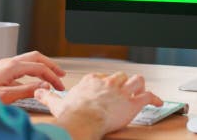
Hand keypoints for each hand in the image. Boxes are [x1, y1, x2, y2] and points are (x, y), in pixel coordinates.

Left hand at [0, 51, 65, 103]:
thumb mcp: (5, 96)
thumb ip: (26, 90)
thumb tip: (44, 85)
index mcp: (11, 66)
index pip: (39, 67)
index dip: (52, 76)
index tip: (59, 86)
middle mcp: (8, 62)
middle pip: (36, 57)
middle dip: (51, 65)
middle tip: (61, 76)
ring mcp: (3, 64)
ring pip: (28, 60)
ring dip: (42, 67)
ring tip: (50, 76)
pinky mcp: (0, 69)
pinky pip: (21, 66)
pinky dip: (32, 71)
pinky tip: (32, 82)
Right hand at [35, 72, 162, 139]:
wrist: (84, 119)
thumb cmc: (72, 113)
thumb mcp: (56, 103)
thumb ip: (48, 97)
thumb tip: (38, 92)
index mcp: (92, 81)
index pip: (101, 77)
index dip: (104, 82)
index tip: (103, 88)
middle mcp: (108, 83)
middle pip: (120, 76)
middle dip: (122, 82)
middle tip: (123, 89)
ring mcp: (121, 91)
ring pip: (136, 80)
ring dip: (139, 85)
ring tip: (140, 89)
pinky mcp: (132, 103)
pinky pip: (148, 96)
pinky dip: (155, 98)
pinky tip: (158, 102)